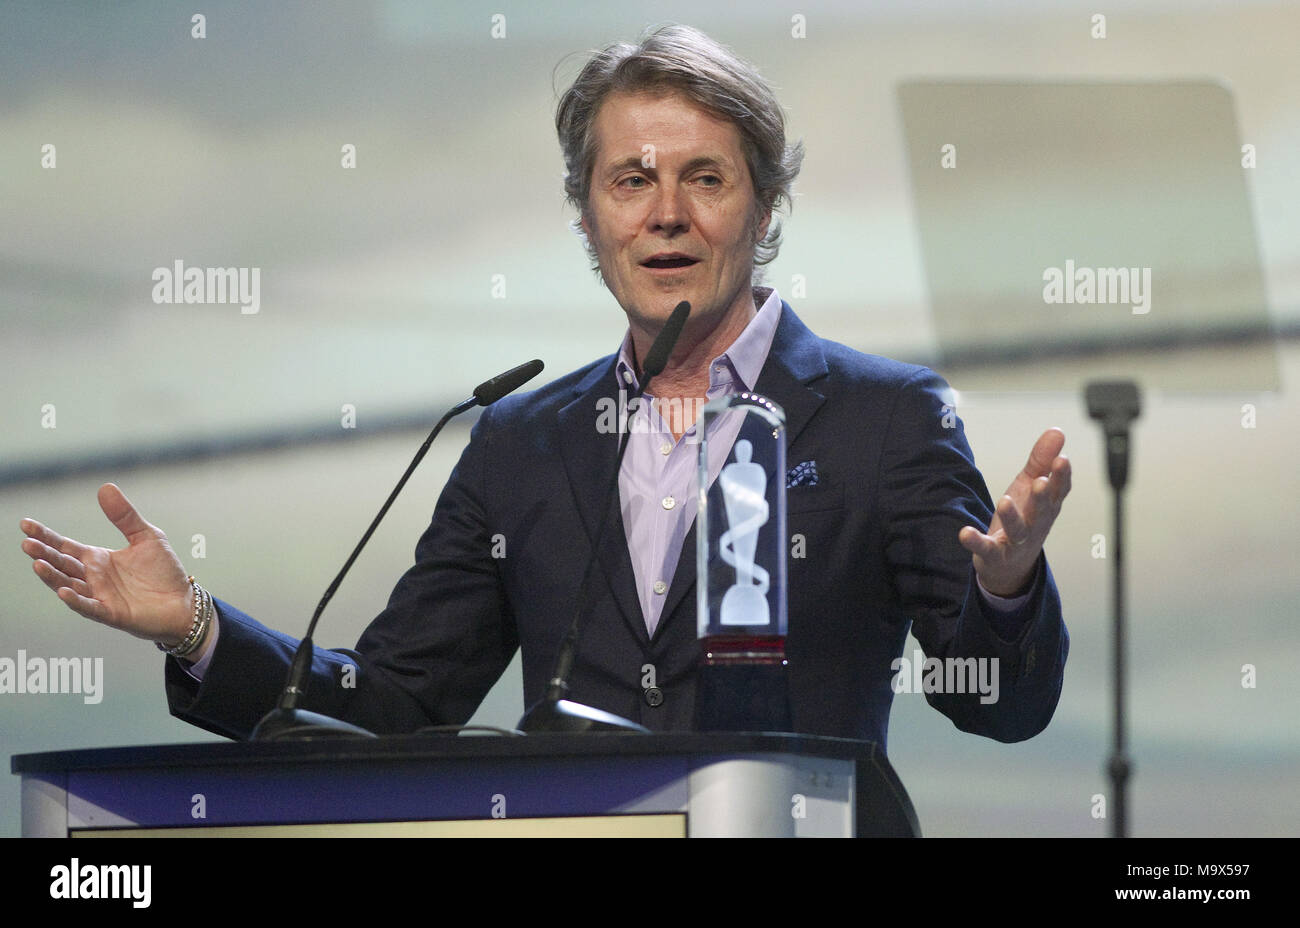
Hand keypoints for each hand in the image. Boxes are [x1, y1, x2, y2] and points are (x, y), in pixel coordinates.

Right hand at [19, 483, 195, 645]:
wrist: (184, 602)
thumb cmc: (163, 571)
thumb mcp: (146, 537)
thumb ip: (125, 516)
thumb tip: (105, 487)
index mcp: (97, 559)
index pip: (64, 546)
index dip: (45, 536)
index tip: (25, 524)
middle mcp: (93, 577)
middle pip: (62, 564)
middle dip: (44, 555)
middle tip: (27, 543)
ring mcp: (100, 596)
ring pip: (69, 585)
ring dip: (53, 576)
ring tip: (37, 564)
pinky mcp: (112, 613)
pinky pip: (90, 607)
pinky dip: (76, 600)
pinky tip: (63, 591)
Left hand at [959, 428, 1071, 596]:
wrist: (1010, 565)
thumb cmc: (1024, 519)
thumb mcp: (1030, 487)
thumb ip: (1041, 461)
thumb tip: (1057, 431)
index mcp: (1046, 507)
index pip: (1058, 491)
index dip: (1062, 477)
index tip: (1062, 460)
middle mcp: (1035, 524)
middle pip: (1042, 511)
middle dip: (1042, 497)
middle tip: (1041, 482)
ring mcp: (1016, 541)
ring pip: (1017, 530)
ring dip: (1012, 517)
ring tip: (1005, 501)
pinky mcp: (994, 554)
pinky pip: (985, 548)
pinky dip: (976, 541)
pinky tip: (965, 532)